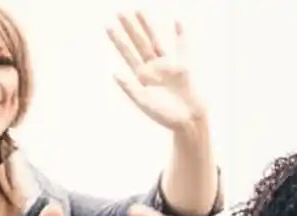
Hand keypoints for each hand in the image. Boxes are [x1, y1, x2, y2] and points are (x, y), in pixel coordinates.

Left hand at [107, 12, 205, 131]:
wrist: (188, 122)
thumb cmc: (165, 116)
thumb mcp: (144, 103)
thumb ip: (130, 88)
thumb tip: (114, 73)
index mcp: (141, 77)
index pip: (127, 53)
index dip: (118, 40)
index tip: (108, 26)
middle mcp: (153, 69)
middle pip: (139, 43)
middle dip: (129, 28)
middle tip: (120, 12)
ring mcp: (168, 66)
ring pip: (156, 41)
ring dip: (148, 26)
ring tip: (139, 11)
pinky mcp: (183, 67)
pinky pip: (182, 48)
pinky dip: (180, 35)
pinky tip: (176, 22)